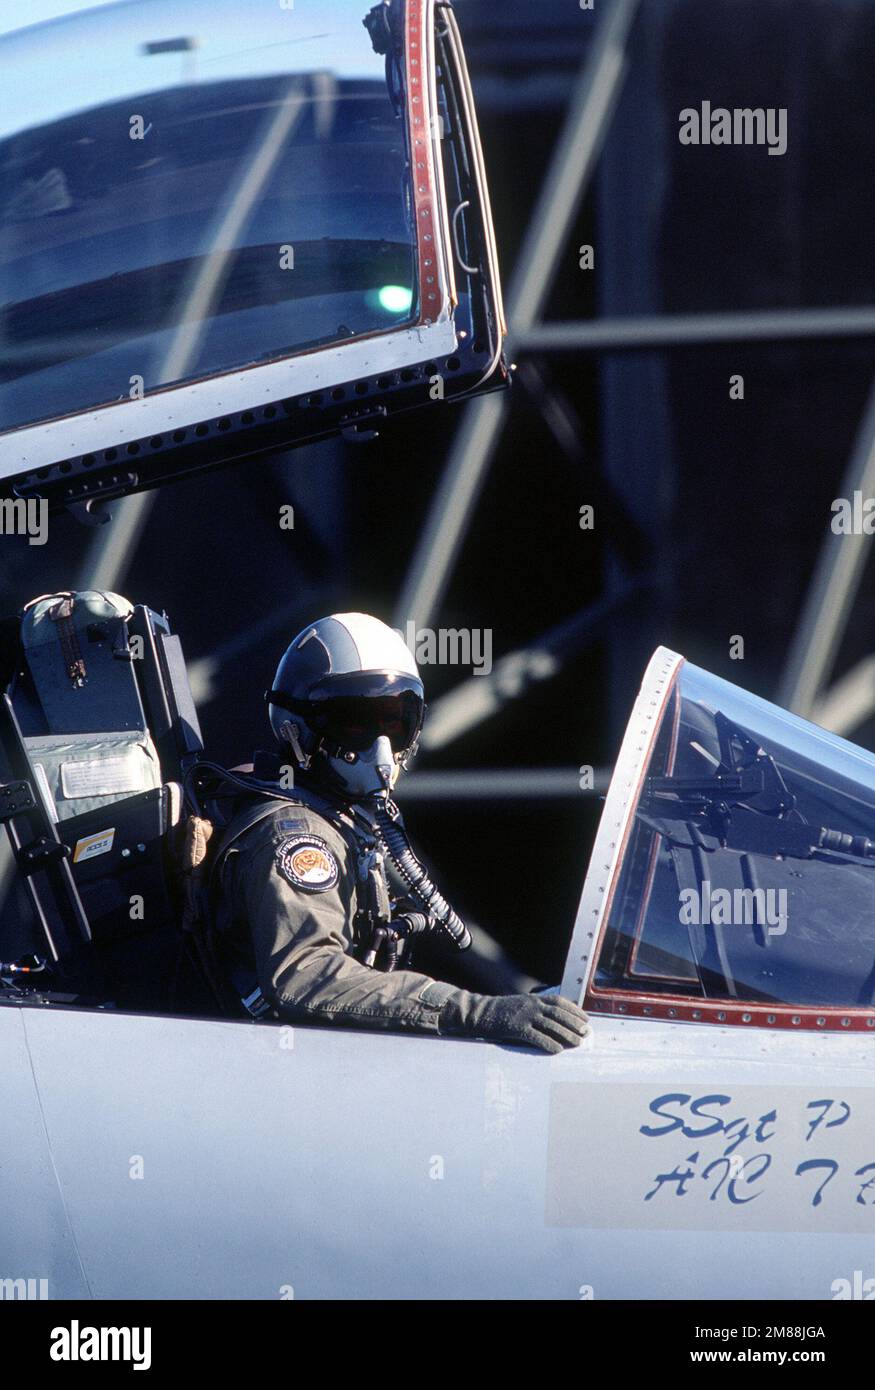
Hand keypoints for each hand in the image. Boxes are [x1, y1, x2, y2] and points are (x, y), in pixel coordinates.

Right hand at [443, 991, 590, 1052]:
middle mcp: (532, 1006)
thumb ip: (536, 1009)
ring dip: (567, 1035)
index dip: (575, 1010)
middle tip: (586, 1033)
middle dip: (575, 1023)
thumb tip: (555, 1019)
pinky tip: (558, 1050)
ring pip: (551, 1025)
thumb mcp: (521, 1005)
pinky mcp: (517, 1028)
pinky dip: (549, 1043)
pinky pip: (536, 1037)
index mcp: (534, 999)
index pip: (560, 1002)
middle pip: (559, 1014)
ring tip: (577, 1043)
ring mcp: (525, 1016)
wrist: (480, 1013)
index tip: (586, 1019)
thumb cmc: (501, 1011)